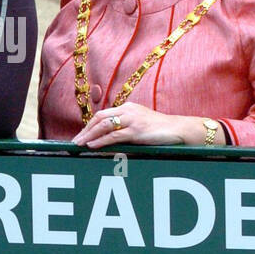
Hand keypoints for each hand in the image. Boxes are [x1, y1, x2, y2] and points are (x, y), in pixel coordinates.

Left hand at [73, 104, 213, 148]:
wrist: (179, 129)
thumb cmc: (161, 129)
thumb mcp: (141, 123)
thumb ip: (127, 126)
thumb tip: (111, 137)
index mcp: (128, 107)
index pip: (103, 114)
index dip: (90, 125)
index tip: (81, 135)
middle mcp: (128, 110)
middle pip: (99, 118)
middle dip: (85, 130)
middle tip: (75, 141)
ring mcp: (132, 120)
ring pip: (104, 126)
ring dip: (89, 136)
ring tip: (80, 144)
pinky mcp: (136, 130)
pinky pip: (114, 135)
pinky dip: (101, 140)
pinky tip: (92, 146)